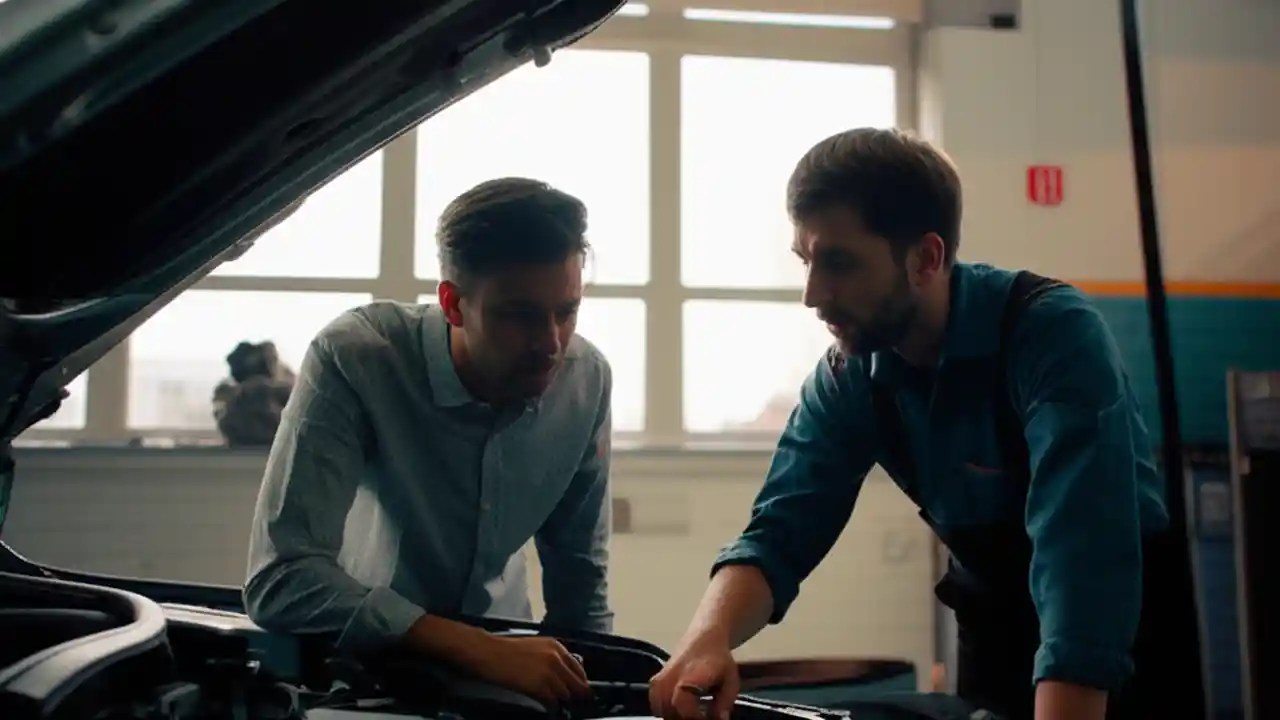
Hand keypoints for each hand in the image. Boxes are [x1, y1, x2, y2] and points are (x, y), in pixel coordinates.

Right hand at [467, 635, 590, 709]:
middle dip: (576, 695)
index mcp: (556, 646)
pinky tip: (547, 707)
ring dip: (562, 701)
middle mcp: (556, 658)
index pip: (579, 668)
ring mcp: (549, 673)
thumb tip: (562, 674)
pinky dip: (552, 707)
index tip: (580, 691)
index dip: (580, 682)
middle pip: (577, 684)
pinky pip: (553, 702)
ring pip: (566, 695)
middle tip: (573, 703)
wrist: (488, 653)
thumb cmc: (505, 651)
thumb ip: (552, 657)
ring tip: (557, 705)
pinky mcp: (540, 686)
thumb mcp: (535, 647)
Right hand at [649, 633, 738, 719]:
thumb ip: (724, 703)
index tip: (706, 718)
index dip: (694, 717)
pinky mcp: (655, 681)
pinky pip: (656, 704)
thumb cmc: (718, 659)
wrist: (705, 638)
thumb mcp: (730, 680)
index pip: (682, 705)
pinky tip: (679, 709)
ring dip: (675, 715)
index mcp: (689, 677)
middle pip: (670, 712)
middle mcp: (669, 678)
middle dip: (686, 718)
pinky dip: (666, 710)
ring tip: (691, 712)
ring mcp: (659, 680)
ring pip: (661, 710)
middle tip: (701, 715)